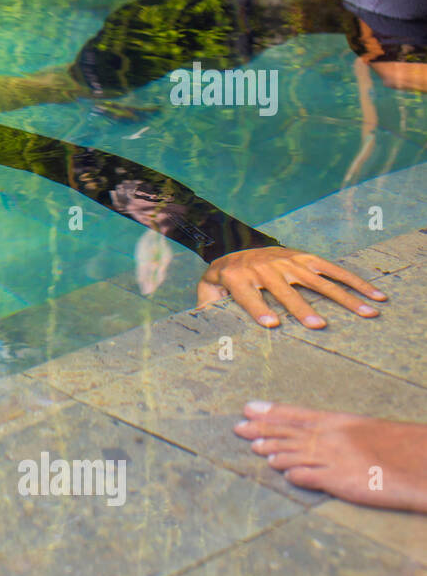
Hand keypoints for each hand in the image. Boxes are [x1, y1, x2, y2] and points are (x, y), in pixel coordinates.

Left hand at [197, 246, 386, 329]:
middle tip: (317, 325)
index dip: (258, 308)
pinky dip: (354, 281)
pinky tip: (373, 295)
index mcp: (237, 277)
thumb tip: (201, 330)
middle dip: (300, 307)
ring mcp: (287, 261)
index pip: (247, 294)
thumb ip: (205, 308)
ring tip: (364, 313)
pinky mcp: (304, 258)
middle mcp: (263, 267)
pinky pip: (331, 269)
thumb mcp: (206, 291)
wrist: (233, 245)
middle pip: (284, 289)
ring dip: (341, 297)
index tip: (271, 324)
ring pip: (316, 280)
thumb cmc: (221, 279)